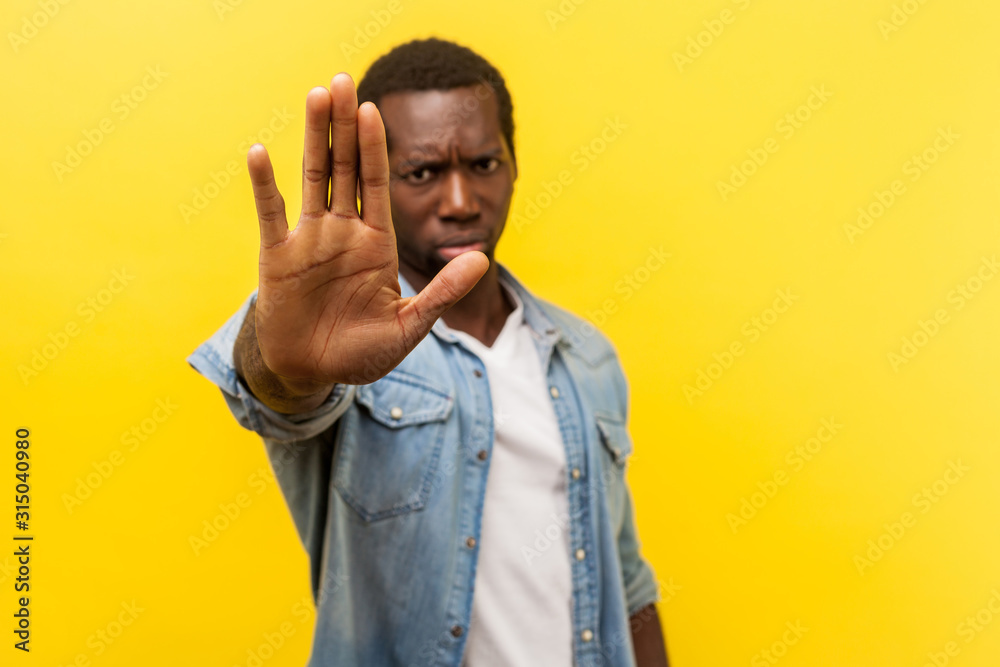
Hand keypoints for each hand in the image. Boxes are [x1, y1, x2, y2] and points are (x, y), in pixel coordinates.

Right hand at [246, 73, 487, 385]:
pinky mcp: (277, 256)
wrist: (314, 373)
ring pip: (312, 178)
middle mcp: (343, 232)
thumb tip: (482, 261)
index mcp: (376, 243)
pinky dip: (265, 185)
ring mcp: (310, 240)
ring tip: (315, 96)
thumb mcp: (410, 327)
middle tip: (342, 80)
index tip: (373, 108)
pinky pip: (271, 214)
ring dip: (313, 137)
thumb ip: (442, 293)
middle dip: (344, 126)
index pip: (377, 183)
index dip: (375, 147)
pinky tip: (259, 152)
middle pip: (345, 167)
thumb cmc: (362, 352)